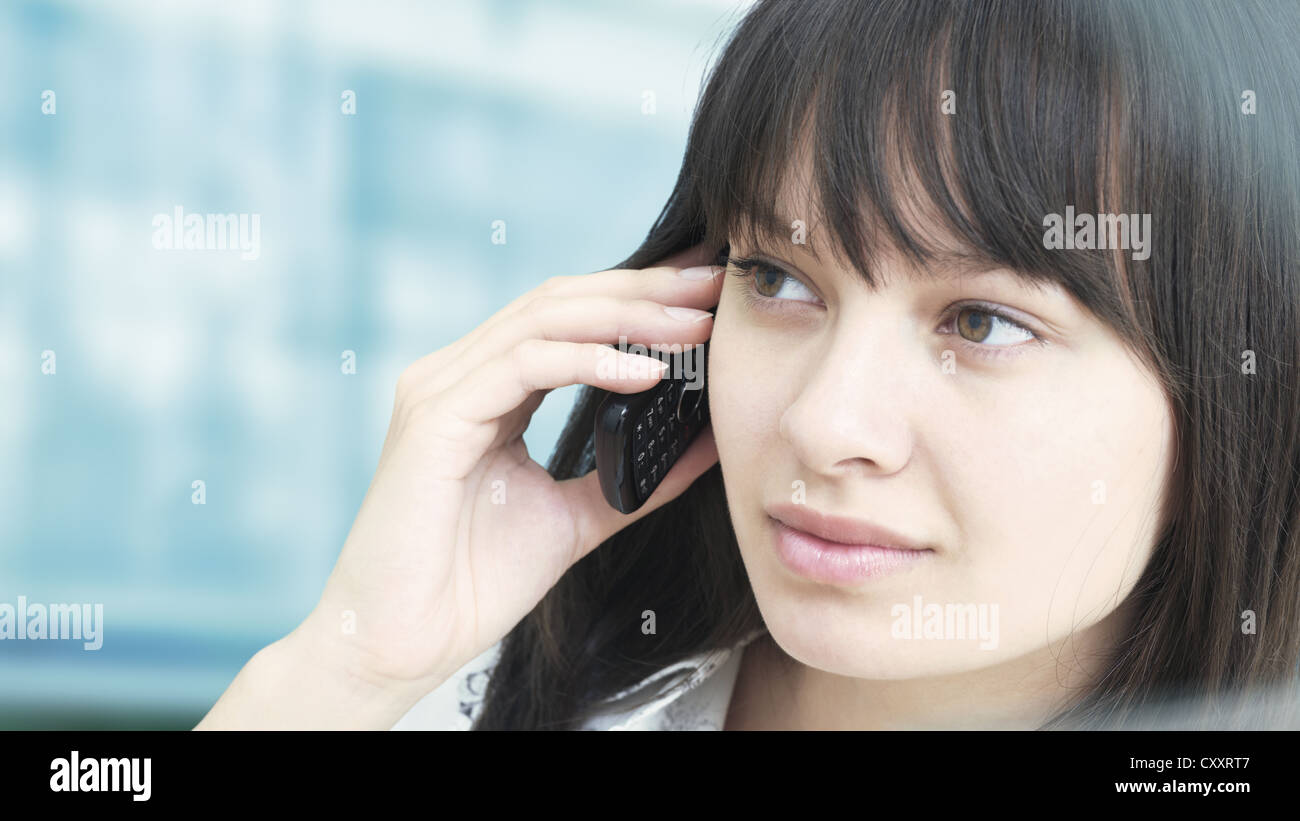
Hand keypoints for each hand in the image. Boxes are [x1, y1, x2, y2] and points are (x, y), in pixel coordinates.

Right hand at [301, 243, 725, 701]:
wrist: (405, 641)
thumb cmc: (473, 583)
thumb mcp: (579, 516)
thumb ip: (636, 477)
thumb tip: (707, 443)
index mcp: (486, 389)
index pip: (569, 318)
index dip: (639, 297)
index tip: (706, 295)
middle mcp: (458, 374)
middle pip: (561, 301)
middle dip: (645, 289)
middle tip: (713, 285)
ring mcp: (441, 388)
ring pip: (545, 319)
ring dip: (628, 315)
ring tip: (693, 327)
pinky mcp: (435, 416)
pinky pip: (525, 365)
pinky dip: (590, 361)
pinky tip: (644, 371)